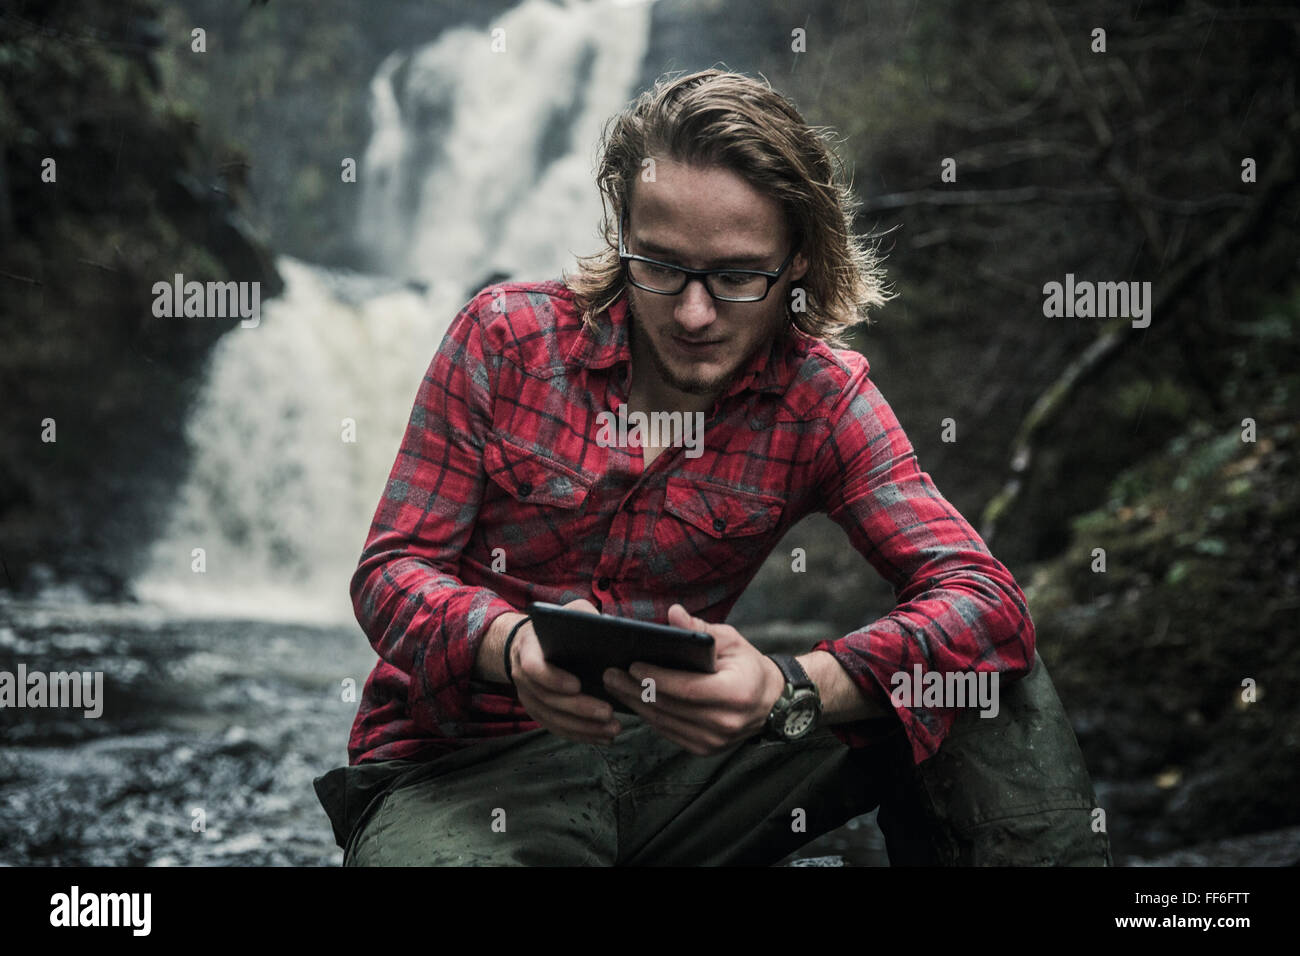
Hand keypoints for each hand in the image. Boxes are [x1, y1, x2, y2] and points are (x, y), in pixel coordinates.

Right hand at [510, 599, 622, 745]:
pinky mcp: (538, 711)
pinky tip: (604, 737)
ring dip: (583, 727)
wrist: (528, 643)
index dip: (553, 679)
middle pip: (547, 699)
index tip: (577, 685)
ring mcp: (528, 697)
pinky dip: (580, 735)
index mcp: (528, 648)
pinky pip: (557, 728)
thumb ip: (586, 617)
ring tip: (613, 729)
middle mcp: (522, 675)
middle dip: (579, 708)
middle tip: (608, 712)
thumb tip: (614, 631)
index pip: (533, 667)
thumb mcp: (570, 612)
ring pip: (552, 719)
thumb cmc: (557, 626)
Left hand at [601, 603, 785, 755]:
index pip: (687, 689)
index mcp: (734, 693)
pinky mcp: (705, 749)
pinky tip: (632, 702)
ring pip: (665, 723)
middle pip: (670, 707)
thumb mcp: (731, 640)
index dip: (657, 679)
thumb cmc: (747, 665)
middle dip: (635, 690)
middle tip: (610, 674)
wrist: (770, 701)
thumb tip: (673, 613)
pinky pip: (668, 733)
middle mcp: (725, 722)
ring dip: (636, 705)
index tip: (632, 666)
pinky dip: (649, 716)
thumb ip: (700, 629)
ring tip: (614, 686)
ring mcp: (714, 741)